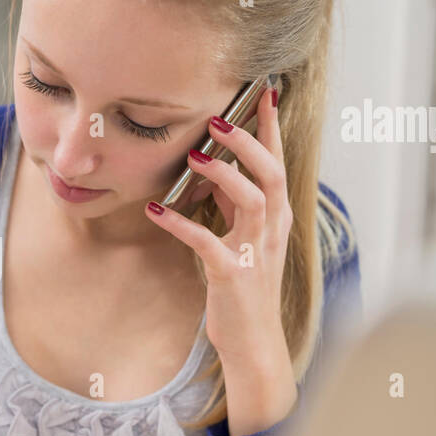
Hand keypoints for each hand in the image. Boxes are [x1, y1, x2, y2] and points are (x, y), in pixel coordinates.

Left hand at [145, 86, 296, 433]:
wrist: (253, 343)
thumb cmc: (243, 290)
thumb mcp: (242, 239)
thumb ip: (231, 206)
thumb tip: (211, 170)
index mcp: (276, 218)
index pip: (278, 163)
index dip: (271, 128)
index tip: (264, 92)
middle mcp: (272, 230)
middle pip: (272, 174)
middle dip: (248, 142)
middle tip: (219, 117)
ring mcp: (256, 253)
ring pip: (252, 201)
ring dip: (224, 175)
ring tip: (195, 156)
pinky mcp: (233, 275)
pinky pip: (209, 243)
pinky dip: (182, 224)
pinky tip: (157, 211)